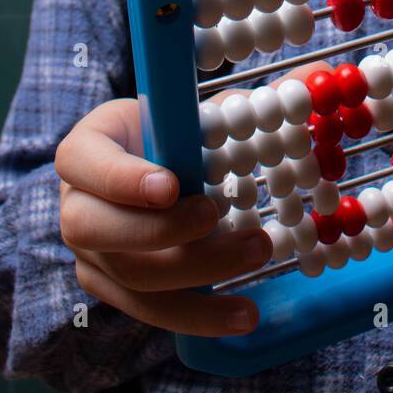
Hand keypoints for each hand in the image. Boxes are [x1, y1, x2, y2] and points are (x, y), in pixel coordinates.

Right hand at [56, 62, 333, 335]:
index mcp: (86, 150)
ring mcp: (92, 256)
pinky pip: (153, 312)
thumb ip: (250, 101)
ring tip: (258, 251)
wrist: (147, 177)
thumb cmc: (173, 137)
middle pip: (100, 229)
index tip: (172, 185)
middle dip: (164, 230)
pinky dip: (201, 314)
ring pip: (132, 276)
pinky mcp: (116, 291)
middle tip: (219, 215)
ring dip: (198, 271)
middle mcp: (76, 207)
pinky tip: (245, 313)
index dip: (123, 179)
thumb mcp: (198, 114)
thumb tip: (316, 78)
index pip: (87, 163)